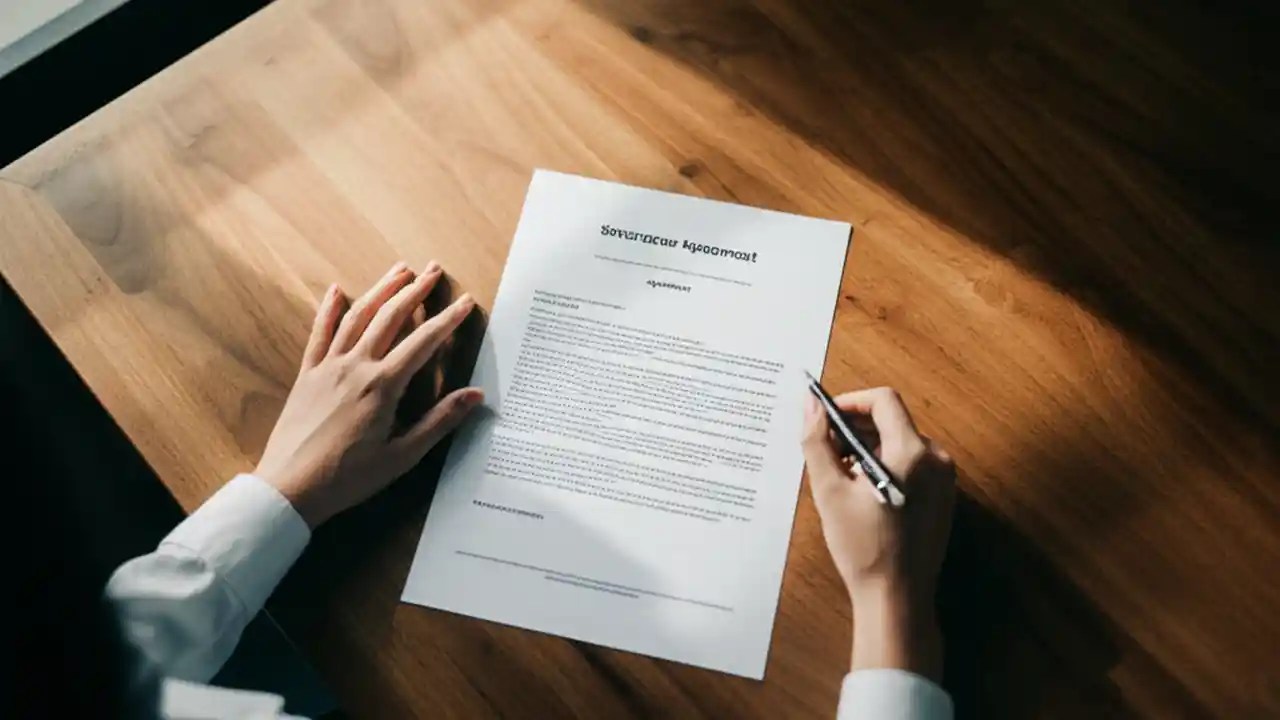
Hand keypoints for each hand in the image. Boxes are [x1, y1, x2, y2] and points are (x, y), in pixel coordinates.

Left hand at [254, 261, 483, 528]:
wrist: (290, 488)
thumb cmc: (348, 478)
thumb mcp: (402, 456)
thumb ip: (439, 421)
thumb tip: (475, 395)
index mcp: (382, 386)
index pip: (423, 342)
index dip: (448, 319)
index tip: (466, 302)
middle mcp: (355, 367)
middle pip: (390, 317)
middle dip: (415, 291)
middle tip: (434, 270)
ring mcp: (328, 367)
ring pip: (357, 317)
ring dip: (380, 290)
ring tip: (400, 270)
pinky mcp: (307, 375)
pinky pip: (320, 334)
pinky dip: (329, 309)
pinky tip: (337, 291)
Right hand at [802, 386, 954, 679]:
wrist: (897, 597)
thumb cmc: (863, 547)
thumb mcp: (829, 491)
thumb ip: (817, 441)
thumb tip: (810, 405)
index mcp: (911, 452)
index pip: (883, 400)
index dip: (851, 402)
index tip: (827, 418)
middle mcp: (936, 459)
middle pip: (892, 422)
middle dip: (856, 430)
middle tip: (827, 453)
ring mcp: (944, 480)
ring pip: (901, 444)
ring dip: (869, 450)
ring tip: (842, 477)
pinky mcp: (943, 498)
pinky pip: (912, 466)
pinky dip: (886, 467)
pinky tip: (863, 494)